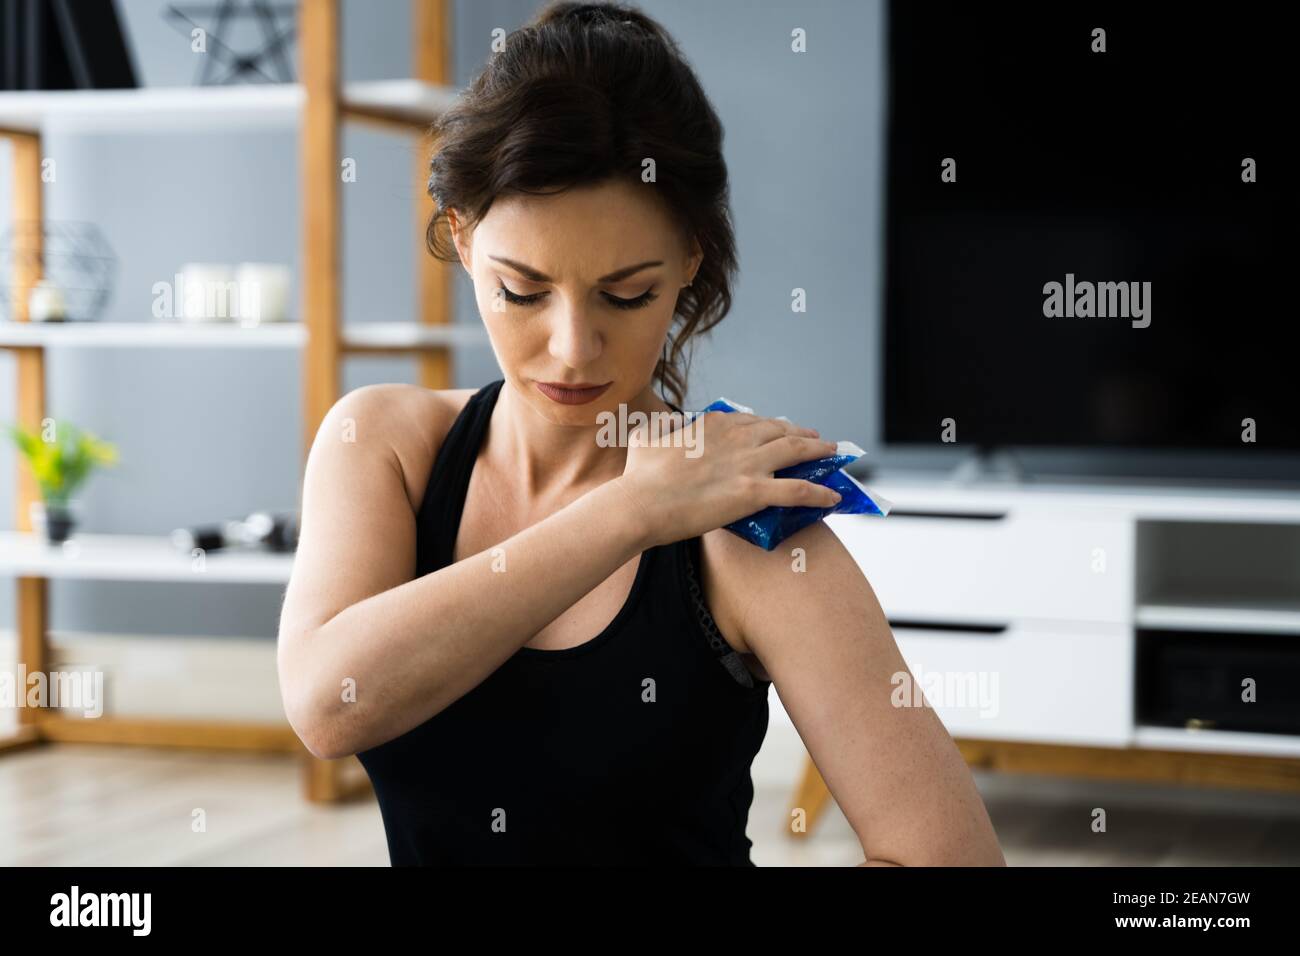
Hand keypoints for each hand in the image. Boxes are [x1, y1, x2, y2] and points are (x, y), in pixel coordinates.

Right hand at [611, 408, 842, 549]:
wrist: (641, 504)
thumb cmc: (639, 475)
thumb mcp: (644, 436)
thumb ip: (659, 426)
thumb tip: (664, 422)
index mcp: (713, 424)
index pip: (750, 420)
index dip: (768, 425)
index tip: (776, 430)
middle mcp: (737, 438)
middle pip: (780, 431)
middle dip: (800, 433)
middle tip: (814, 438)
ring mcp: (748, 464)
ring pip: (796, 452)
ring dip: (818, 451)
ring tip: (832, 453)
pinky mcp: (754, 493)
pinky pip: (798, 491)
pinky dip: (819, 493)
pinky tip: (832, 496)